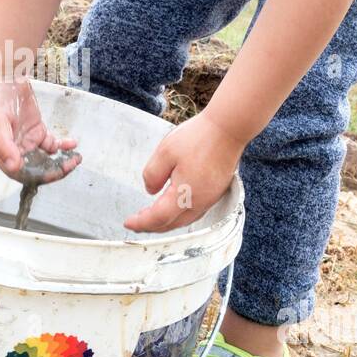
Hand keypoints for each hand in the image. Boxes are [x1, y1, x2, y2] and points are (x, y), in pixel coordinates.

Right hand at [0, 75, 81, 182]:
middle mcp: (14, 150)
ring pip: (46, 158)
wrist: (1, 75)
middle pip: (36, 169)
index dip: (37, 176)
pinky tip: (72, 144)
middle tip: (70, 164)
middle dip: (54, 170)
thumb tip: (14, 167)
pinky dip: (62, 146)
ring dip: (61, 161)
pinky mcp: (36, 130)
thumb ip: (3, 144)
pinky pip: (51, 143)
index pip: (20, 174)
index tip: (54, 172)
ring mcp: (27, 140)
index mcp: (1, 152)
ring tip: (75, 158)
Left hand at [124, 111, 242, 233]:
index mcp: (185, 194)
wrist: (229, 129)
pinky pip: (195, 212)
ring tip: (151, 217)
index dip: (141, 223)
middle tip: (137, 222)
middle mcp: (200, 202)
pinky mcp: (216, 191)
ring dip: (166, 222)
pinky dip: (180, 215)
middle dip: (152, 226)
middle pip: (172, 224)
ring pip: (185, 220)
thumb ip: (153, 174)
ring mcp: (211, 198)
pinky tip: (173, 207)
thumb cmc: (199, 137)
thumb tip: (150, 191)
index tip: (128, 222)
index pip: (158, 217)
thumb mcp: (165, 152)